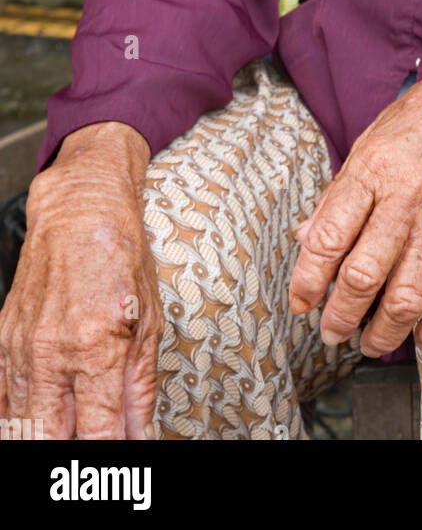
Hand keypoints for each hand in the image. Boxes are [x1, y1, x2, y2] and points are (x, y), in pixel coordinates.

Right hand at [0, 122, 160, 439]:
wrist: (79, 208)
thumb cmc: (120, 255)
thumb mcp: (151, 318)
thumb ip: (142, 386)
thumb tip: (143, 436)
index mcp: (98, 346)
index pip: (99, 432)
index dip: (110, 459)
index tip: (120, 469)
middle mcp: (54, 352)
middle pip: (52, 438)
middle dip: (71, 457)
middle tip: (90, 457)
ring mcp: (22, 349)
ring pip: (21, 426)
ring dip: (43, 439)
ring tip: (64, 441)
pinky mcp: (3, 342)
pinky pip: (1, 400)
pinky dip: (15, 422)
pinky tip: (32, 427)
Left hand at [288, 46, 421, 356]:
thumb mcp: (371, 140)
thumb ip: (340, 193)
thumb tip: (307, 238)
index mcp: (371, 173)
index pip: (326, 240)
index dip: (307, 281)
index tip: (300, 301)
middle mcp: (404, 203)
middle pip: (361, 279)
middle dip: (338, 317)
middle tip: (331, 331)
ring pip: (404, 300)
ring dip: (380, 333)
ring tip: (368, 342)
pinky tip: (419, 336)